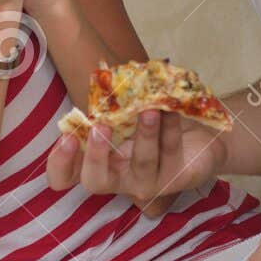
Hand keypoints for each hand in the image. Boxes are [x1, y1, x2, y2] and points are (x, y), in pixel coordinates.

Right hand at [46, 109, 227, 216]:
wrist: (200, 135)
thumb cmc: (152, 123)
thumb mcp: (125, 114)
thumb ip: (109, 106)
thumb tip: (102, 78)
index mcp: (99, 163)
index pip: (66, 177)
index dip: (60, 164)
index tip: (67, 137)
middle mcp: (119, 178)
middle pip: (96, 182)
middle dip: (96, 155)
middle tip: (100, 127)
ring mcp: (148, 182)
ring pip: (142, 164)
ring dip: (144, 135)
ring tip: (148, 110)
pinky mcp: (177, 177)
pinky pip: (170, 151)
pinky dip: (170, 127)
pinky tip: (170, 108)